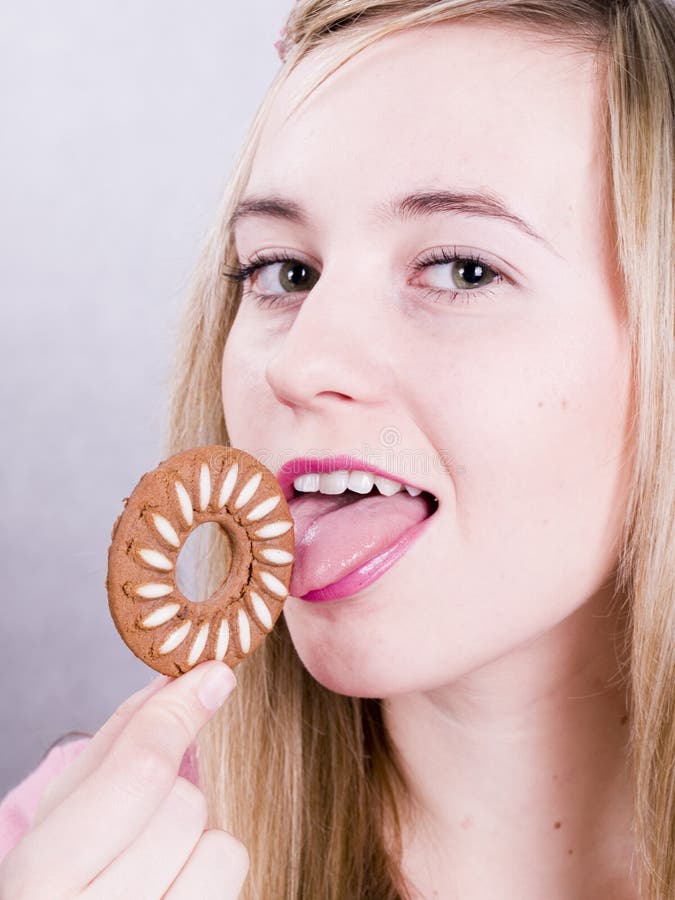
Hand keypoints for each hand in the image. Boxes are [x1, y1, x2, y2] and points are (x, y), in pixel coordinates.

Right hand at [0, 661, 248, 898]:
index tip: (213, 674)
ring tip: (152, 868)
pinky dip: (212, 873)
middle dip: (171, 795)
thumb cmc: (52, 885)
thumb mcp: (59, 818)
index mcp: (42, 882)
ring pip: (221, 845)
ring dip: (196, 840)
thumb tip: (171, 682)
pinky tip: (172, 890)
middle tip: (134, 827)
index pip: (139, 773)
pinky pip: (234, 878)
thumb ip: (112, 747)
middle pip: (184, 804)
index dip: (179, 713)